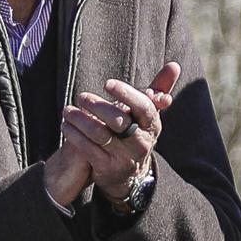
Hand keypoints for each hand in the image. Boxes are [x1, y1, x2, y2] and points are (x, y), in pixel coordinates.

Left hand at [61, 62, 176, 210]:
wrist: (129, 174)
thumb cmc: (137, 133)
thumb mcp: (148, 114)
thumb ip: (159, 88)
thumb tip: (174, 65)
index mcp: (152, 125)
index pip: (143, 107)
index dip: (126, 94)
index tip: (108, 84)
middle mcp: (141, 143)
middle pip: (119, 121)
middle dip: (98, 106)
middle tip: (82, 96)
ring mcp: (124, 157)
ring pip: (99, 134)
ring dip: (80, 120)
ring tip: (68, 110)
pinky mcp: (107, 168)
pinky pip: (87, 149)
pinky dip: (74, 134)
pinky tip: (66, 125)